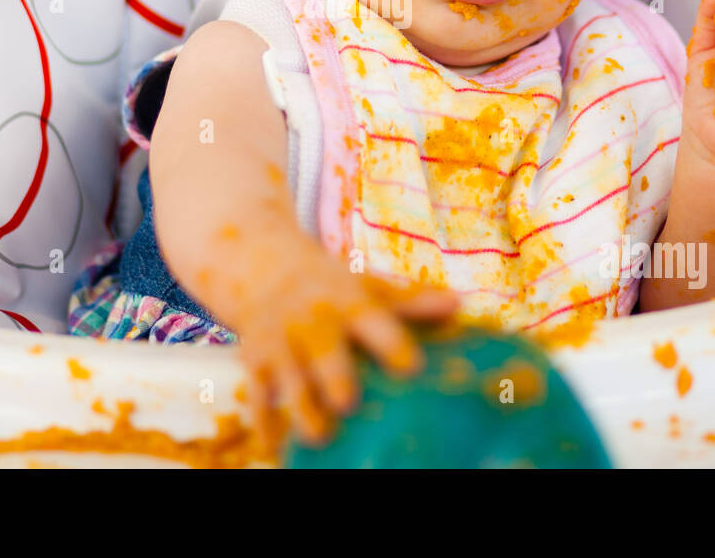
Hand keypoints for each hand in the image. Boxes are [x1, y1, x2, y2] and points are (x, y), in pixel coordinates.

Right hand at [234, 244, 458, 447]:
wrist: (265, 269)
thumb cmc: (333, 289)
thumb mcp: (371, 288)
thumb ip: (412, 302)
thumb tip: (459, 304)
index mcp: (349, 303)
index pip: (372, 320)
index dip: (391, 342)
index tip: (411, 365)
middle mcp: (313, 321)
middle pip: (324, 350)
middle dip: (334, 374)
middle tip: (348, 402)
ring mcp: (281, 341)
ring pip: (289, 376)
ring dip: (301, 406)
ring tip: (319, 436)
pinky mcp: (254, 360)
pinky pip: (257, 392)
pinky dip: (264, 420)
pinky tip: (277, 445)